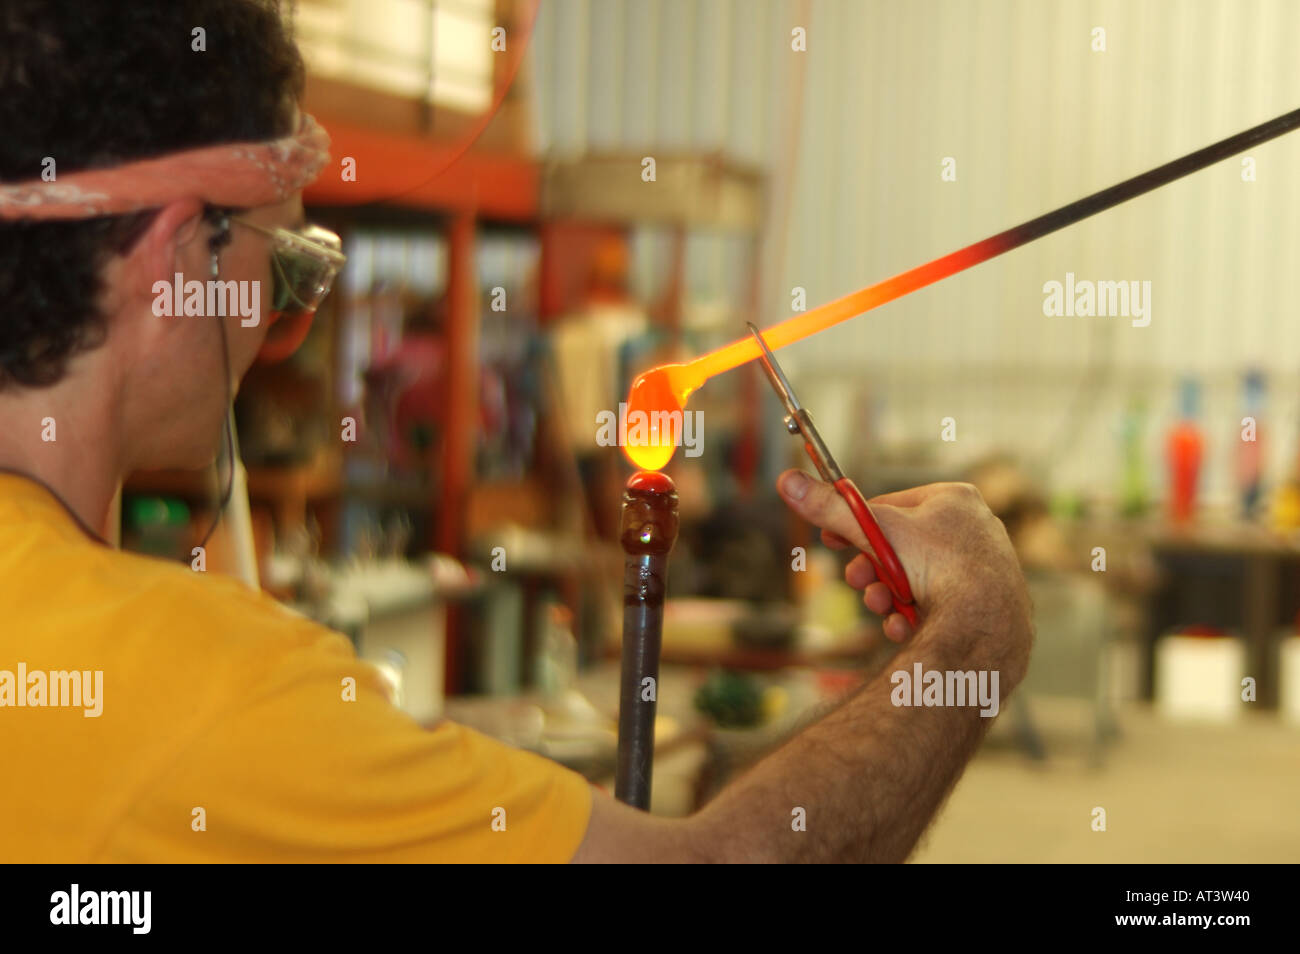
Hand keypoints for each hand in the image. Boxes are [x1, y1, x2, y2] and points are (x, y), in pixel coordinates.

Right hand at [778, 471, 1032, 683]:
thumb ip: (830, 509)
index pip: (893, 505)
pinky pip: (938, 604)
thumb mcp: (874, 530)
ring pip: (916, 579)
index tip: (831, 541)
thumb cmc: (938, 563)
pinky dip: (914, 615)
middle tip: (856, 581)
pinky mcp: (986, 602)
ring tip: (880, 606)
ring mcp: (983, 568)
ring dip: (887, 594)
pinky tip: (903, 626)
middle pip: (902, 546)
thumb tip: (786, 481)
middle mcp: (974, 528)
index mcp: (954, 499)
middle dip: (871, 568)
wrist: (986, 620)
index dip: (857, 525)